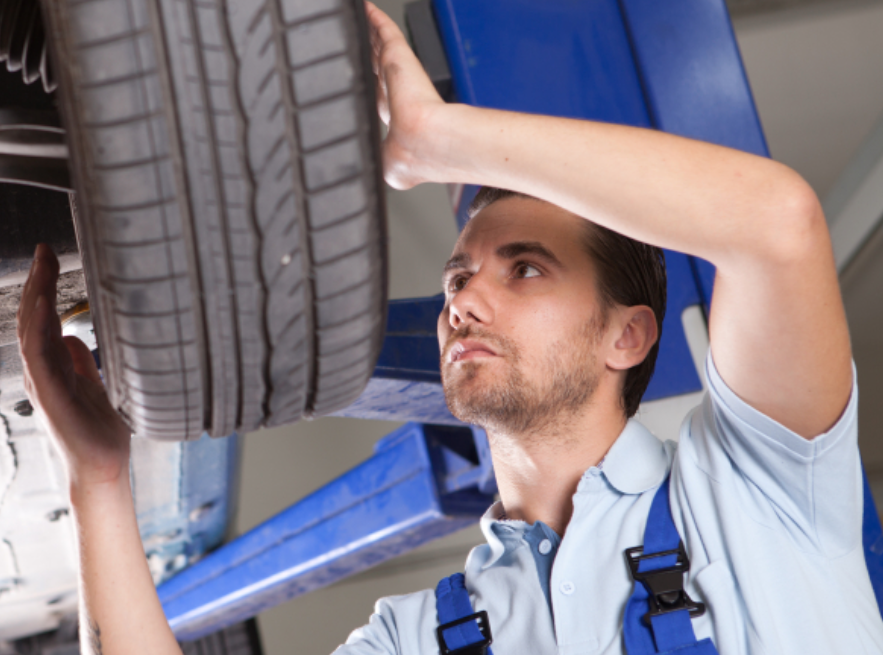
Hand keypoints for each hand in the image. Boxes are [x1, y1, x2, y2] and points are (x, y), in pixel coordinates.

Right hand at [17, 244, 130, 491]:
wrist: (103, 467)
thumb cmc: (98, 430)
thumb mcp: (94, 385)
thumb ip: (80, 362)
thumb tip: (73, 337)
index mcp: (52, 367)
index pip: (42, 320)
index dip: (42, 288)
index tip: (48, 258)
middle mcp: (43, 372)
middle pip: (32, 320)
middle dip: (37, 284)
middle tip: (44, 251)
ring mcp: (45, 384)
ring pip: (32, 333)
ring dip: (36, 298)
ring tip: (42, 268)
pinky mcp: (53, 398)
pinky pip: (40, 359)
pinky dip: (39, 332)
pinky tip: (43, 308)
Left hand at [366, 1, 447, 188]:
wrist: (424, 143)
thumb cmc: (410, 156)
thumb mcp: (390, 168)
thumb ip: (382, 162)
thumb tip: (384, 176)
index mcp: (399, 126)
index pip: (383, 102)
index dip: (377, 92)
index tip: (372, 86)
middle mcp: (398, 99)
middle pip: (380, 72)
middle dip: (373, 58)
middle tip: (365, 44)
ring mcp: (398, 76)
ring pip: (381, 50)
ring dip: (375, 38)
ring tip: (368, 23)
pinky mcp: (397, 57)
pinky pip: (385, 32)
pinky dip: (377, 21)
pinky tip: (368, 10)